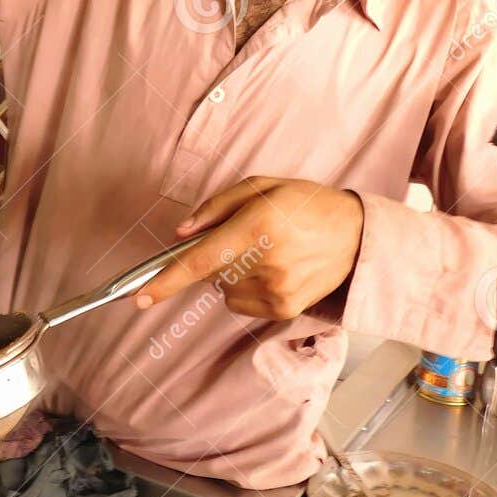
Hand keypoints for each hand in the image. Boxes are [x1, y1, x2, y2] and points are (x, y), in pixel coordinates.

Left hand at [138, 177, 363, 320]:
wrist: (357, 236)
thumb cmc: (306, 204)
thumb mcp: (261, 186)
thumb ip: (215, 208)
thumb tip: (180, 234)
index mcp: (258, 226)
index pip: (200, 261)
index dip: (166, 280)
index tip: (139, 297)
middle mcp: (267, 262)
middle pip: (210, 271)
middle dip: (215, 255)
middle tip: (248, 236)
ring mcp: (277, 290)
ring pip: (223, 289)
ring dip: (233, 273)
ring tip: (269, 252)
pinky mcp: (284, 309)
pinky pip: (241, 303)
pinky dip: (247, 288)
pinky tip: (275, 270)